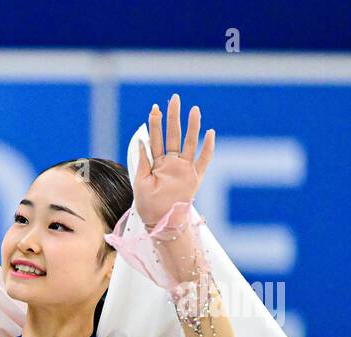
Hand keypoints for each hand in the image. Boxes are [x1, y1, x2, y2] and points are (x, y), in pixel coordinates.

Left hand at [132, 93, 214, 226]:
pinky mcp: (194, 178)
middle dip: (173, 117)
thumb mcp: (140, 182)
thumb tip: (141, 141)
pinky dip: (208, 148)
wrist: (160, 223)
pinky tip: (210, 133)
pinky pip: (203, 161)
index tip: (155, 108)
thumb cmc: (148, 206)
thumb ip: (143, 162)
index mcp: (157, 164)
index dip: (155, 124)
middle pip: (173, 135)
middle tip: (174, 99)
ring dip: (192, 127)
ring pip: (189, 143)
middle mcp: (171, 164)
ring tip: (194, 110)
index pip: (156, 139)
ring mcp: (184, 170)